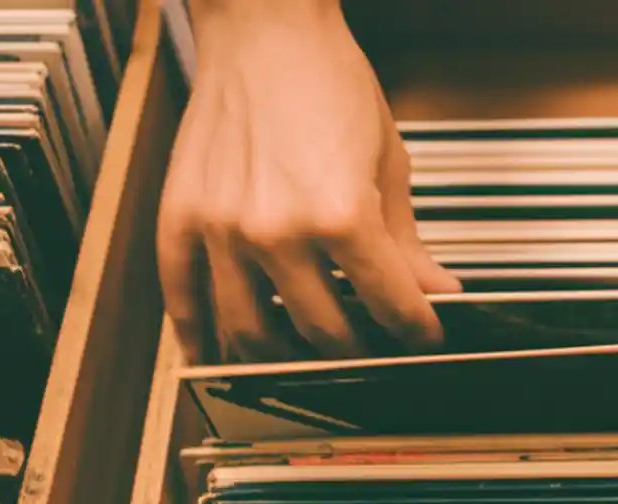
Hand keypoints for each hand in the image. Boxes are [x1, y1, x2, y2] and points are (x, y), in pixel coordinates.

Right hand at [157, 0, 459, 363]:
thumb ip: (408, 241)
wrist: (264, 29)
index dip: (416, 331)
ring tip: (309, 356)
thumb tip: (437, 291)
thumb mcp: (388, 163)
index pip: (390, 305)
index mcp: (341, 214)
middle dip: (359, 351)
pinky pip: (185, 300)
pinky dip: (203, 338)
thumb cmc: (328, 83)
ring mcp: (222, 229)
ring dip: (288, 357)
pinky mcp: (180, 219)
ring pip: (254, 333)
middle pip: (324, 333)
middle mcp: (277, 230)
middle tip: (371, 352)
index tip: (424, 339)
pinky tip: (222, 356)